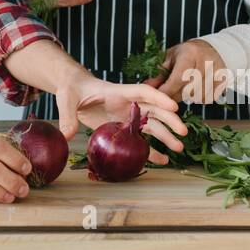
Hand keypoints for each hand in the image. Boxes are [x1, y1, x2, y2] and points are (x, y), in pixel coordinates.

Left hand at [54, 72, 187, 165]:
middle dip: (169, 120)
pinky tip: (162, 160)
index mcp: (118, 91)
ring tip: (178, 148)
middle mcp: (127, 103)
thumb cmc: (72, 89)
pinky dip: (150, 149)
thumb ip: (67, 115)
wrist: (73, 91)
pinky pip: (140, 139)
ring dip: (165, 136)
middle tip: (183, 132)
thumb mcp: (66, 98)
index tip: (173, 106)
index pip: (142, 91)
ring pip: (151, 125)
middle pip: (153, 109)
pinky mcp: (123, 128)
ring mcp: (127, 116)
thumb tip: (66, 135)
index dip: (158, 97)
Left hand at [147, 39, 231, 105]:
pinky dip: (197, 97)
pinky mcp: (222, 84)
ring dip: (186, 96)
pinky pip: (205, 99)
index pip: (178, 78)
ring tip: (184, 85)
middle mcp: (206, 63)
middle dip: (174, 94)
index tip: (158, 96)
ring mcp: (216, 74)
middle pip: (187, 90)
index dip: (167, 90)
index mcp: (190, 53)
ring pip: (195, 97)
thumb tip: (145, 86)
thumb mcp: (171, 57)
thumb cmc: (188, 53)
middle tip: (169, 91)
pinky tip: (195, 87)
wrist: (214, 49)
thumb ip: (159, 72)